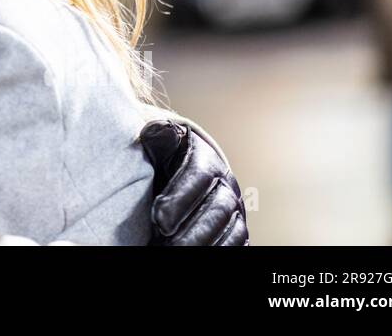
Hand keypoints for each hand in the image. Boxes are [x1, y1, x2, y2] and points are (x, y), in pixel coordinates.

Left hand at [140, 119, 248, 245]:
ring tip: (173, 252)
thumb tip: (155, 131)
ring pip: (231, 232)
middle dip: (192, 230)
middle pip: (217, 210)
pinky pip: (236, 244)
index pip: (200, 175)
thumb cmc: (161, 156)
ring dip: (204, 244)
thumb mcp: (158, 141)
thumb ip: (158, 135)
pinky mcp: (235, 232)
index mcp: (207, 160)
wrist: (174, 169)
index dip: (180, 197)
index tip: (158, 218)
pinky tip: (194, 259)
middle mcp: (225, 186)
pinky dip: (219, 251)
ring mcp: (234, 212)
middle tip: (165, 243)